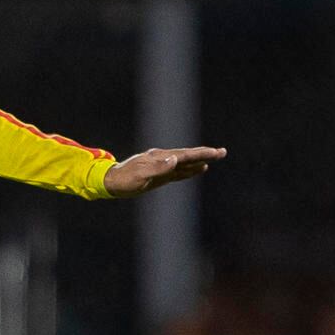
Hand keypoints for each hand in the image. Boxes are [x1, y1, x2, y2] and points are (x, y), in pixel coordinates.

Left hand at [104, 146, 226, 197]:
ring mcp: (162, 165)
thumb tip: (175, 159)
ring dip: (201, 160)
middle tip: (223, 152)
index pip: (185, 155)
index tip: (215, 152)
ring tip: (215, 157)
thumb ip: (158, 168)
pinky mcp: (161, 174)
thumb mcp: (140, 175)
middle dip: (206, 154)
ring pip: (186, 162)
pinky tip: (199, 168)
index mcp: (160, 157)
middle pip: (188, 156)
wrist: (111, 182)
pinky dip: (191, 169)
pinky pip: (180, 171)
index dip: (201, 154)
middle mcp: (163, 158)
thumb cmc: (124, 180)